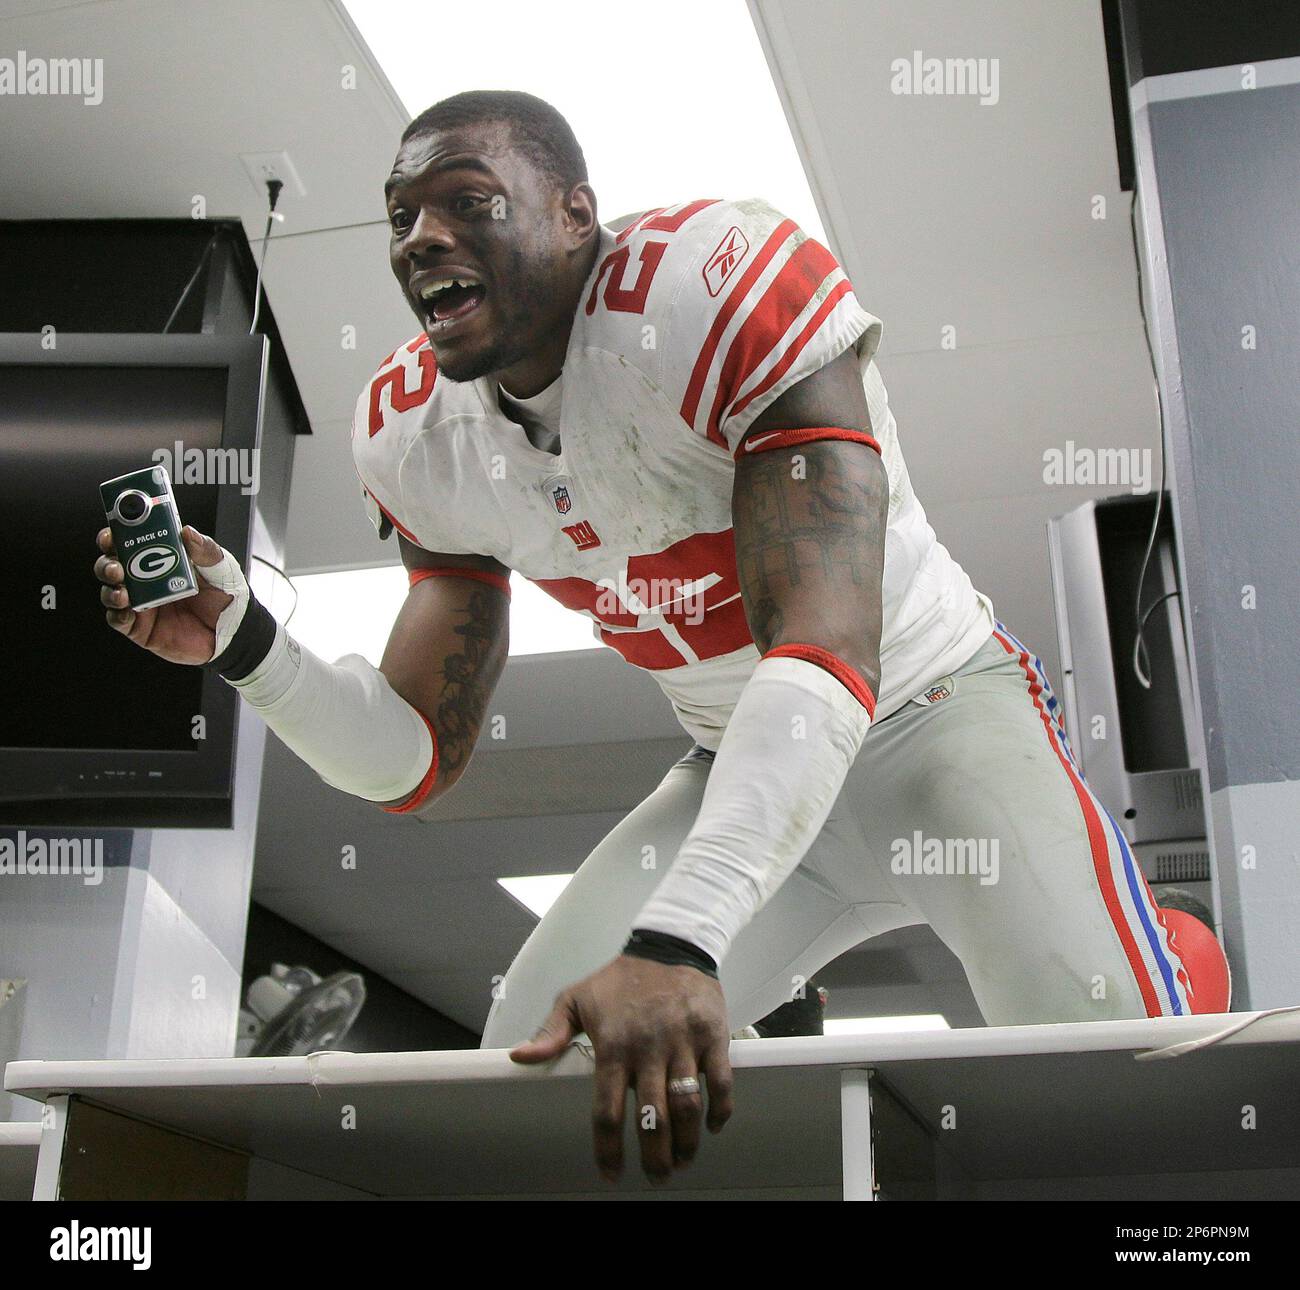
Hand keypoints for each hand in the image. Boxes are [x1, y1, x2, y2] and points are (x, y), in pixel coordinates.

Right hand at [95, 525, 232, 664]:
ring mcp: (141, 603)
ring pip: (110, 592)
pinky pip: (118, 621)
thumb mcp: (220, 569)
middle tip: (116, 565)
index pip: (129, 542)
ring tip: (122, 591)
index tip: (113, 533)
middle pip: (111, 565)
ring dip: (110, 588)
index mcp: (160, 559)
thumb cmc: (225, 598)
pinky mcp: (140, 627)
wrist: (234, 633)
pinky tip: (126, 612)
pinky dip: (117, 614)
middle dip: (107, 562)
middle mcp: (145, 580)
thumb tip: (188, 532)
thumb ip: (206, 550)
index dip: (116, 535)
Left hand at [509, 955, 733, 1183]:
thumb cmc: (619, 978)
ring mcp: (683, 1043)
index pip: (607, 1112)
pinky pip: (720, 1082)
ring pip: (687, 1106)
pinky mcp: (713, 1035)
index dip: (608, 1150)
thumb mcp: (576, 998)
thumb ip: (550, 1033)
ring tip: (682, 1159)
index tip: (611, 1173)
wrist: (670, 944)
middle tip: (657, 1176)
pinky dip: (719, 1110)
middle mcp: (648, 1049)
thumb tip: (519, 1057)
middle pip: (653, 1119)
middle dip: (655, 1157)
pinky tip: (711, 1126)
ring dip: (687, 1142)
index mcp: (613, 1046)